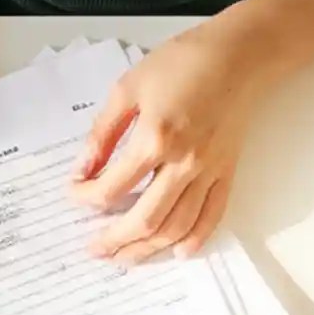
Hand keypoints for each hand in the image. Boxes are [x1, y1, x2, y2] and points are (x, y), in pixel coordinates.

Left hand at [70, 8, 282, 263]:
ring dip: (148, 249)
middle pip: (145, 219)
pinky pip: (212, 216)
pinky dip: (195, 239)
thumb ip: (103, 133)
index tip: (74, 195)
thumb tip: (83, 170)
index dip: (87, 198)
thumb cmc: (182, 63)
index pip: (113, 187)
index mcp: (154, 137)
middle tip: (94, 249)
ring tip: (125, 257)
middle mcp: (183, 163)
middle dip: (114, 240)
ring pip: (177, 227)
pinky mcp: (227, 174)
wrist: (238, 57)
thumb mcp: (128, 88)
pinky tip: (177, 252)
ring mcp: (208, 172)